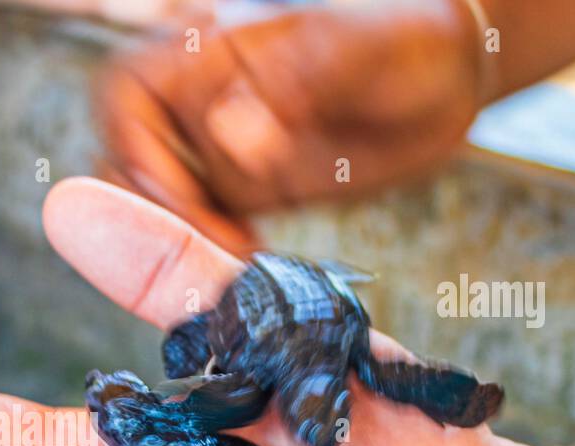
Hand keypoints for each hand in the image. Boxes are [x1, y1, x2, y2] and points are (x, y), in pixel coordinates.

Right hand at [97, 1, 484, 254]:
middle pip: (127, 161)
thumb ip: (291, 87)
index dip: (137, 148)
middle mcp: (198, 107)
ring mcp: (217, 156)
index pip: (126, 97)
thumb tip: (229, 137)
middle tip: (217, 245)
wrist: (448, 80)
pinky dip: (214, 259)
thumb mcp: (353, 54)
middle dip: (155, 212)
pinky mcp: (244, 198)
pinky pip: (202, 235)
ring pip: (158, 207)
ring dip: (184, 244)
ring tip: (239, 269)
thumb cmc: (403, 43)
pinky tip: (254, 274)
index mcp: (206, 54)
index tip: (186, 192)